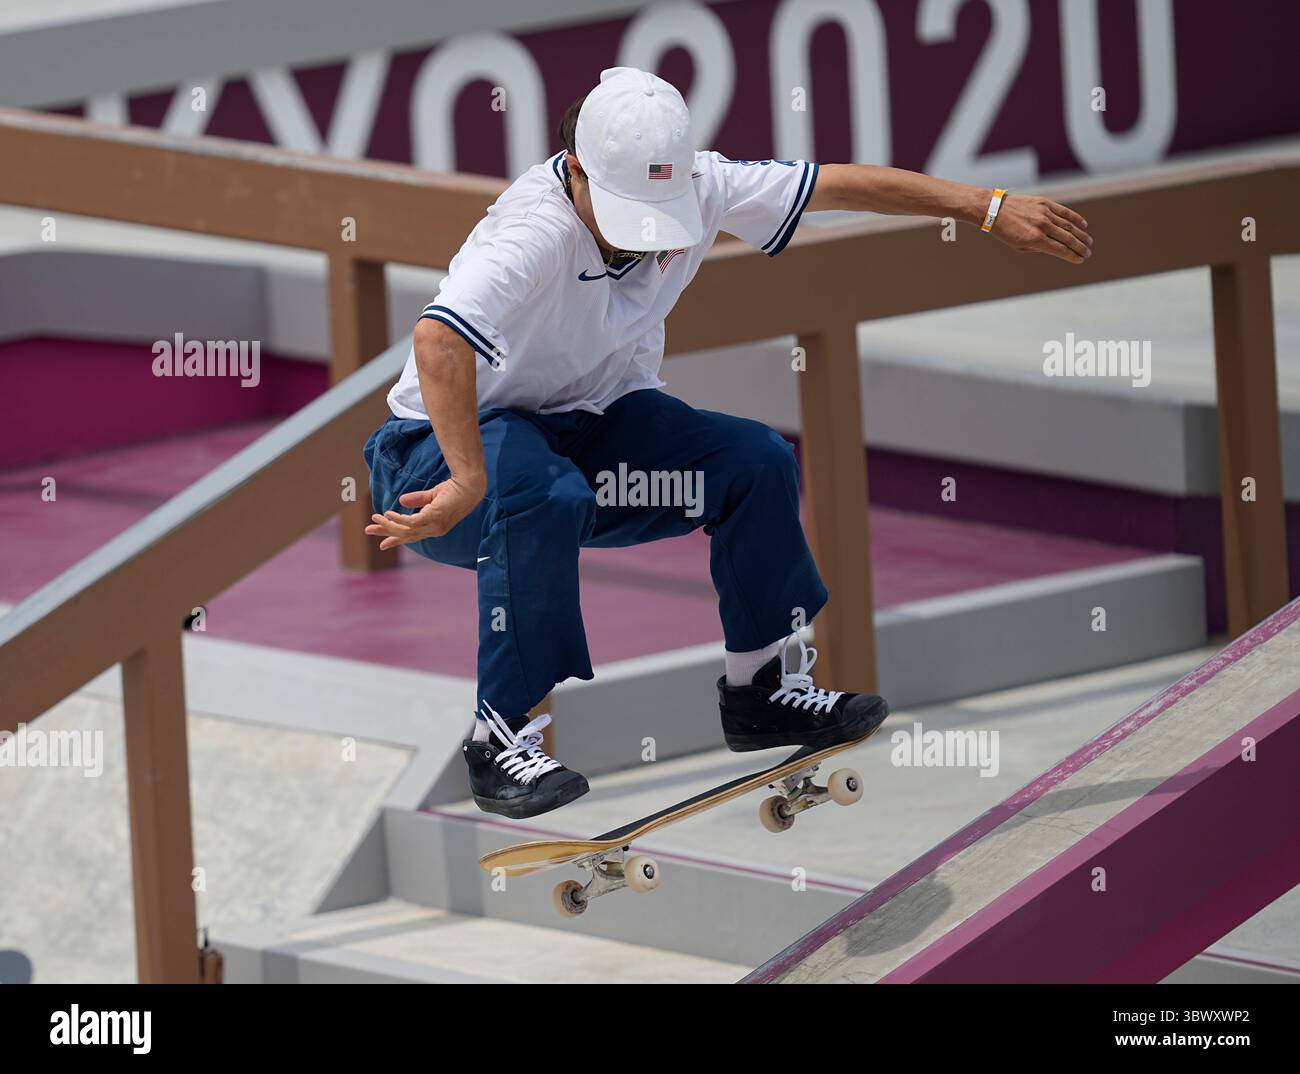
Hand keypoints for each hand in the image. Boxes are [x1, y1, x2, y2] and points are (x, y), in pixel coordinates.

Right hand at [365, 474, 485, 549]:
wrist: (469, 485)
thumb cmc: (455, 490)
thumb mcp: (432, 496)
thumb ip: (418, 500)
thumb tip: (400, 501)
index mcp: (434, 527)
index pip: (412, 536)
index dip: (397, 540)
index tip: (383, 545)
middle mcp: (434, 530)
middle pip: (405, 535)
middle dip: (386, 533)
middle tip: (368, 530)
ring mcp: (434, 525)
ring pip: (405, 530)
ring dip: (388, 525)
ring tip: (374, 517)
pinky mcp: (433, 517)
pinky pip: (411, 522)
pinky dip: (398, 520)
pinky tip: (388, 514)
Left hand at [989, 193, 1092, 263]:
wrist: (994, 209)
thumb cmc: (1005, 231)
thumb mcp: (1018, 246)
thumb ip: (1038, 247)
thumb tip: (1057, 248)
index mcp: (1034, 240)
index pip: (1059, 250)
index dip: (1072, 256)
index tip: (1080, 260)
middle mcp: (1042, 226)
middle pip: (1067, 238)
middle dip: (1079, 247)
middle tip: (1088, 253)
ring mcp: (1044, 213)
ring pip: (1068, 225)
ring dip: (1081, 234)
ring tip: (1089, 242)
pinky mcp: (1044, 202)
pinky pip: (1063, 211)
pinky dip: (1075, 218)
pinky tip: (1083, 225)